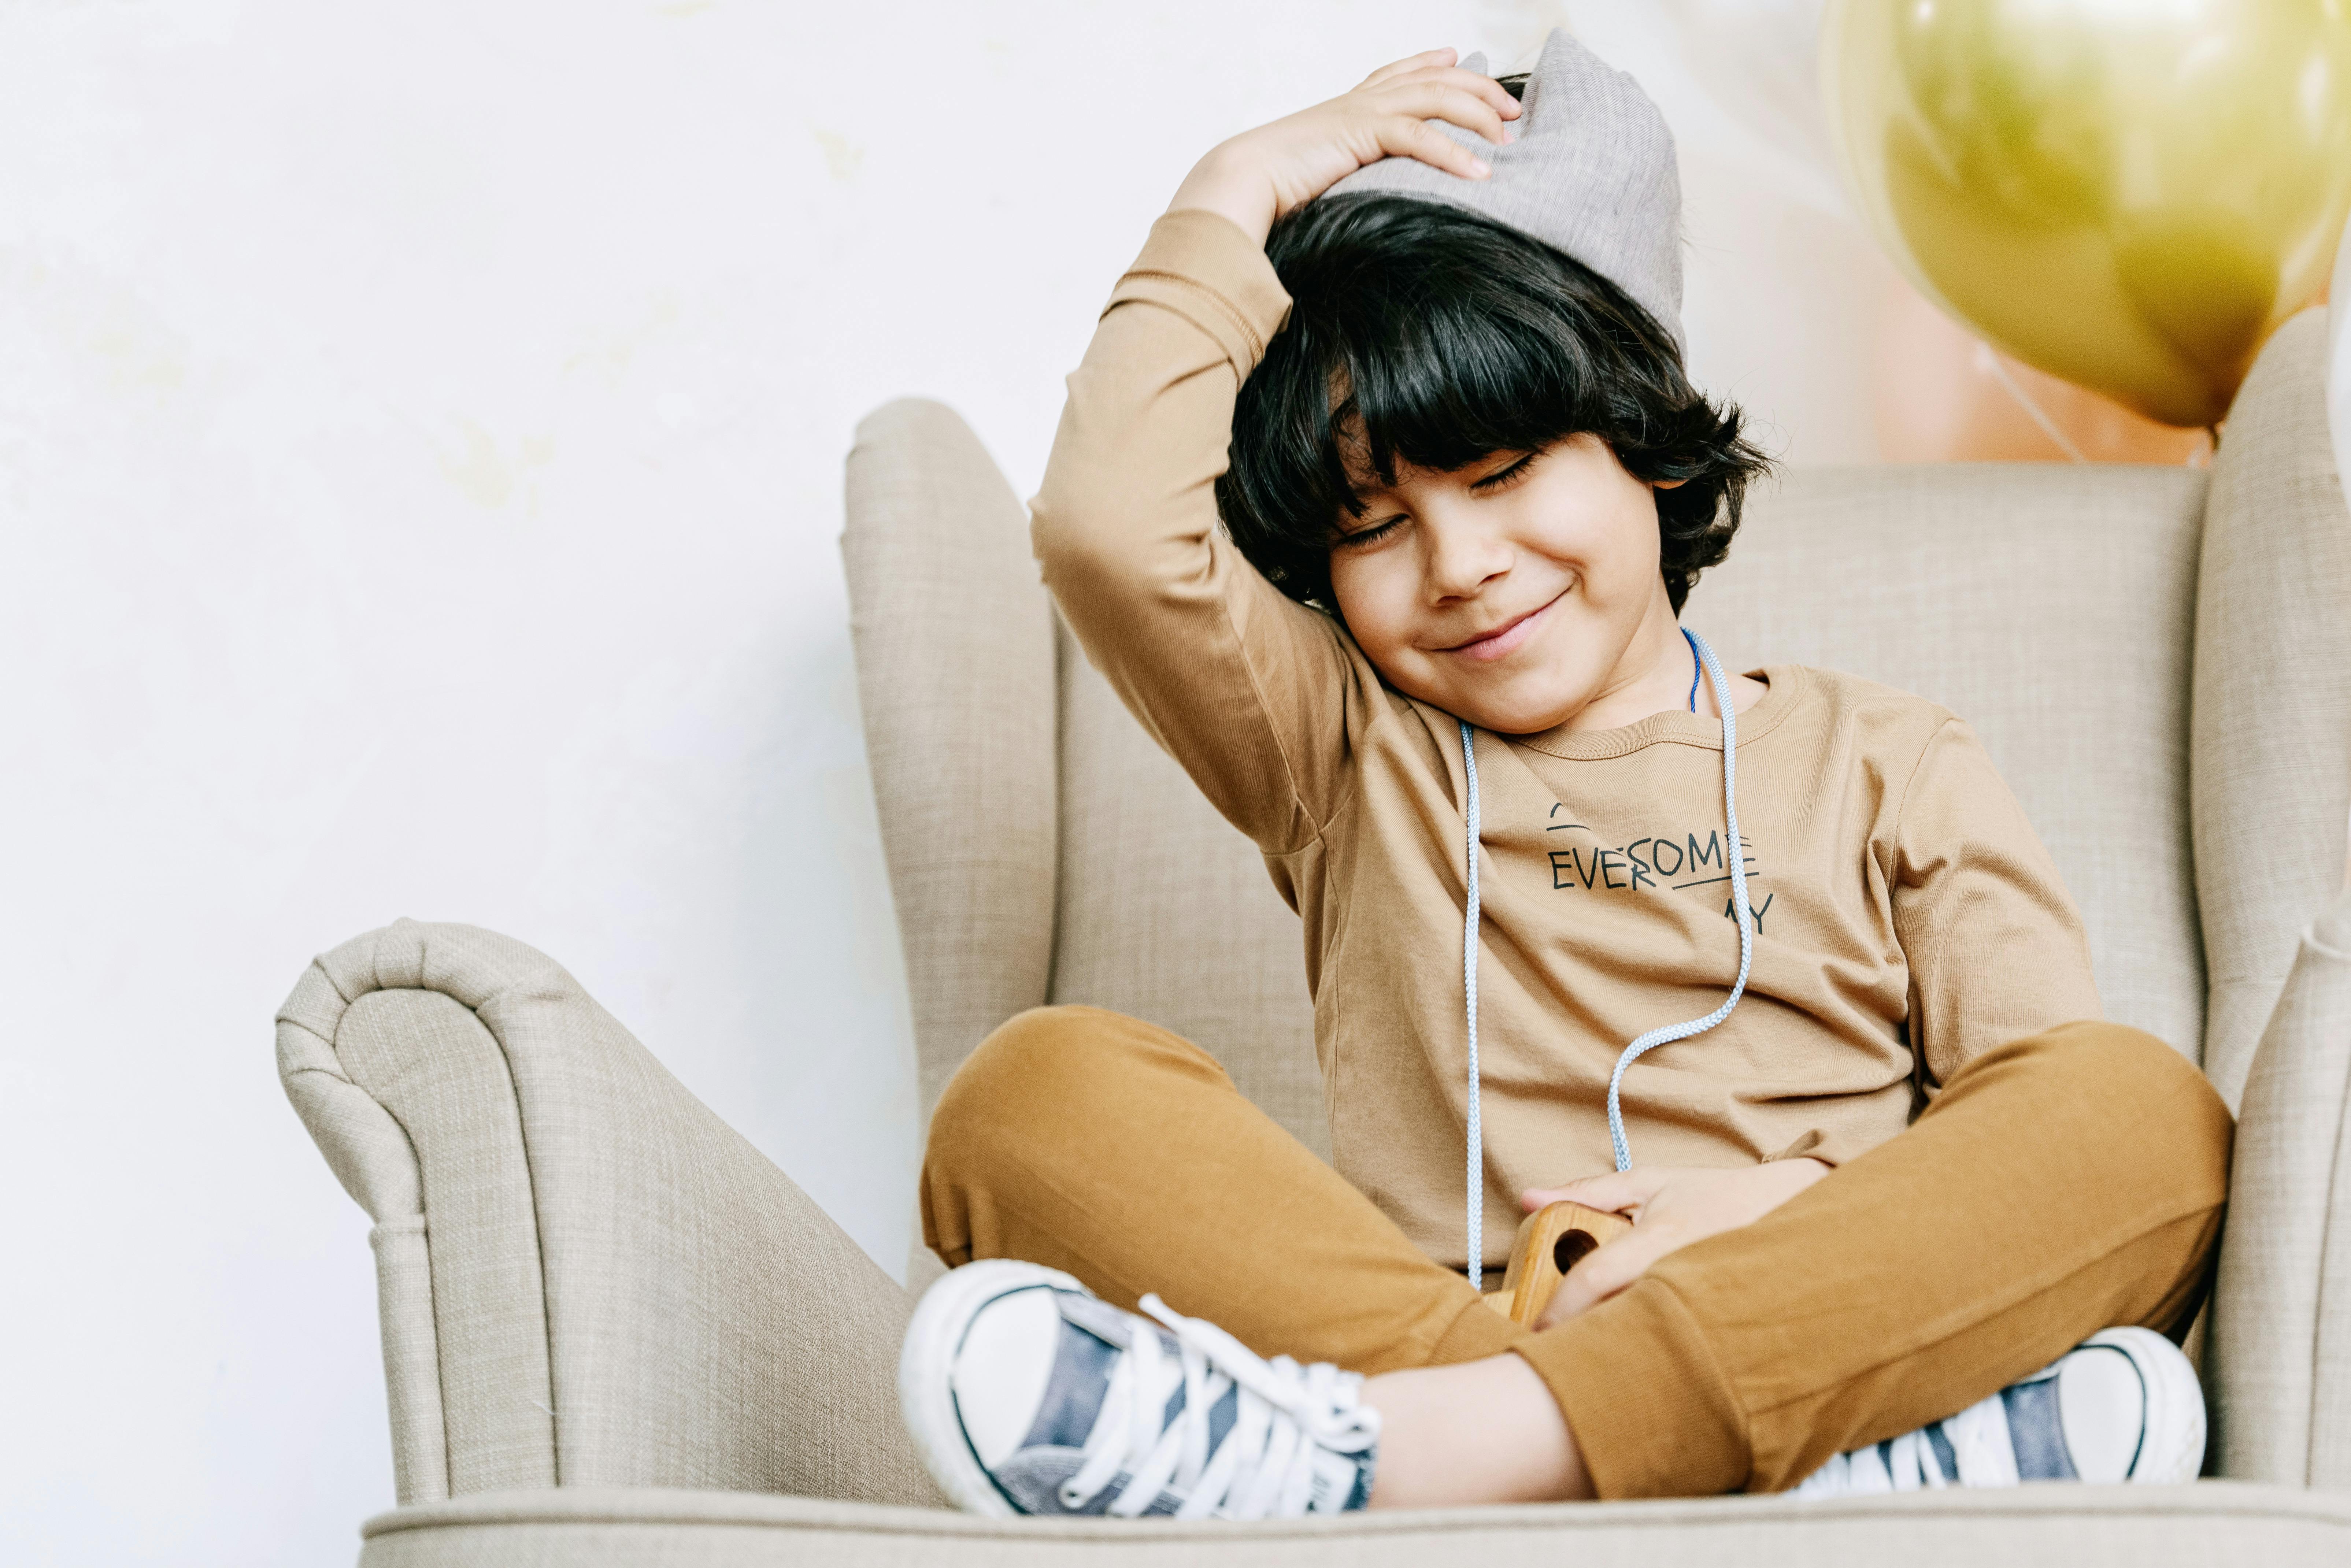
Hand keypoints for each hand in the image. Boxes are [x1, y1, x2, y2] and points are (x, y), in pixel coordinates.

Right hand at [1166, 48, 1520, 245]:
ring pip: (1435, 97)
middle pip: (1433, 79)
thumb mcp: (1322, 176)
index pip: (1399, 73)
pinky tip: (1481, 172)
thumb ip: (1348, 176)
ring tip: (1508, 140)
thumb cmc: (1273, 189)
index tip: (1458, 57)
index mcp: (1349, 107)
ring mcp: (1361, 112)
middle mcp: (1360, 101)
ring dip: (1478, 117)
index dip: (1431, 61)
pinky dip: (1454, 153)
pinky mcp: (1360, 131)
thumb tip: (1362, 202)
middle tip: (1512, 109)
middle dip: (1479, 90)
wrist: (1239, 181)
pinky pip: (1419, 135)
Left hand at [1520, 1159, 1830, 1329]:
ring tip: (1594, 1359)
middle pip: (1619, 1322)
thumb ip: (1587, 1191)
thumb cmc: (1713, 1195)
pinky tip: (1641, 1359)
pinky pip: (1682, 1349)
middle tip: (1557, 1354)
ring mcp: (1710, 1307)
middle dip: (1584, 1342)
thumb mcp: (1649, 1182)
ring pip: (1650, 1343)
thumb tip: (1528, 1196)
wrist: (1792, 1211)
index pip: (1597, 1279)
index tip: (1536, 1330)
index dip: (1560, 1309)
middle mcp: (1685, 1276)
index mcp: (1662, 1238)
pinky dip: (1655, 1355)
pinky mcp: (1727, 1328)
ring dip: (1618, 1353)